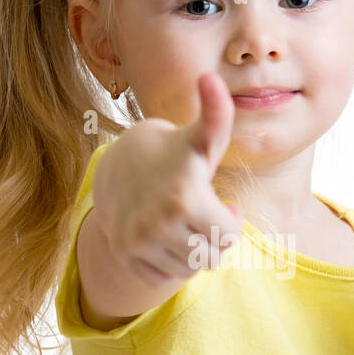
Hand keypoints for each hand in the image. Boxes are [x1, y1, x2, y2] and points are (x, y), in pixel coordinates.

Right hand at [91, 72, 243, 284]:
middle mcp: (158, 223)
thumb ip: (216, 114)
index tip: (224, 205)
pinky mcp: (125, 255)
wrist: (122, 166)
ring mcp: (137, 241)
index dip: (231, 220)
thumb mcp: (201, 137)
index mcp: (184, 196)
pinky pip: (163, 277)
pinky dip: (168, 262)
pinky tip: (164, 236)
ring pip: (188, 270)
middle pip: (210, 257)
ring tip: (184, 224)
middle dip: (212, 238)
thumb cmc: (176, 153)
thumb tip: (211, 77)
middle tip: (202, 215)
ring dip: (192, 251)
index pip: (229, 236)